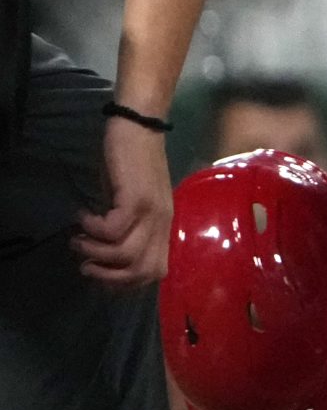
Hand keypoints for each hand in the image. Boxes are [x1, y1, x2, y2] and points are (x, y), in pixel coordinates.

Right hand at [74, 113, 172, 286]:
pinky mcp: (136, 197)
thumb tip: (104, 254)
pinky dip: (93, 229)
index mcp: (163, 227)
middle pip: (144, 270)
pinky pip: (114, 229)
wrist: (139, 127)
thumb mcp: (130, 202)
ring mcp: (151, 211)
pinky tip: (83, 216)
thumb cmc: (131, 164)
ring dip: (96, 253)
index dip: (127, 282)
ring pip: (127, 254)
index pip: (156, 271)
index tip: (101, 274)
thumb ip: (125, 227)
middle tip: (86, 265)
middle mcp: (162, 223)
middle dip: (110, 277)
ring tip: (79, 240)